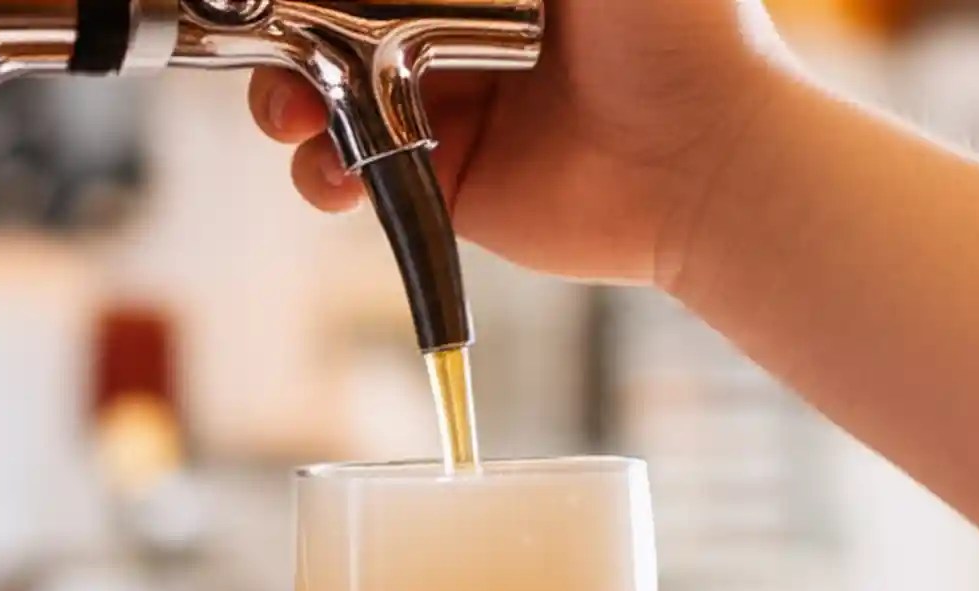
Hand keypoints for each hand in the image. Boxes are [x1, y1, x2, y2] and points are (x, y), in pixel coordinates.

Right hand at [249, 0, 789, 284]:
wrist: (711, 159)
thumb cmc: (675, 26)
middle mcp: (461, 26)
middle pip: (338, 22)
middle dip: (287, 31)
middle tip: (267, 40)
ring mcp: (452, 105)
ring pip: (334, 94)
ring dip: (291, 100)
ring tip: (291, 114)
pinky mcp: (451, 181)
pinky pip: (360, 176)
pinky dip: (326, 176)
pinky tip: (332, 174)